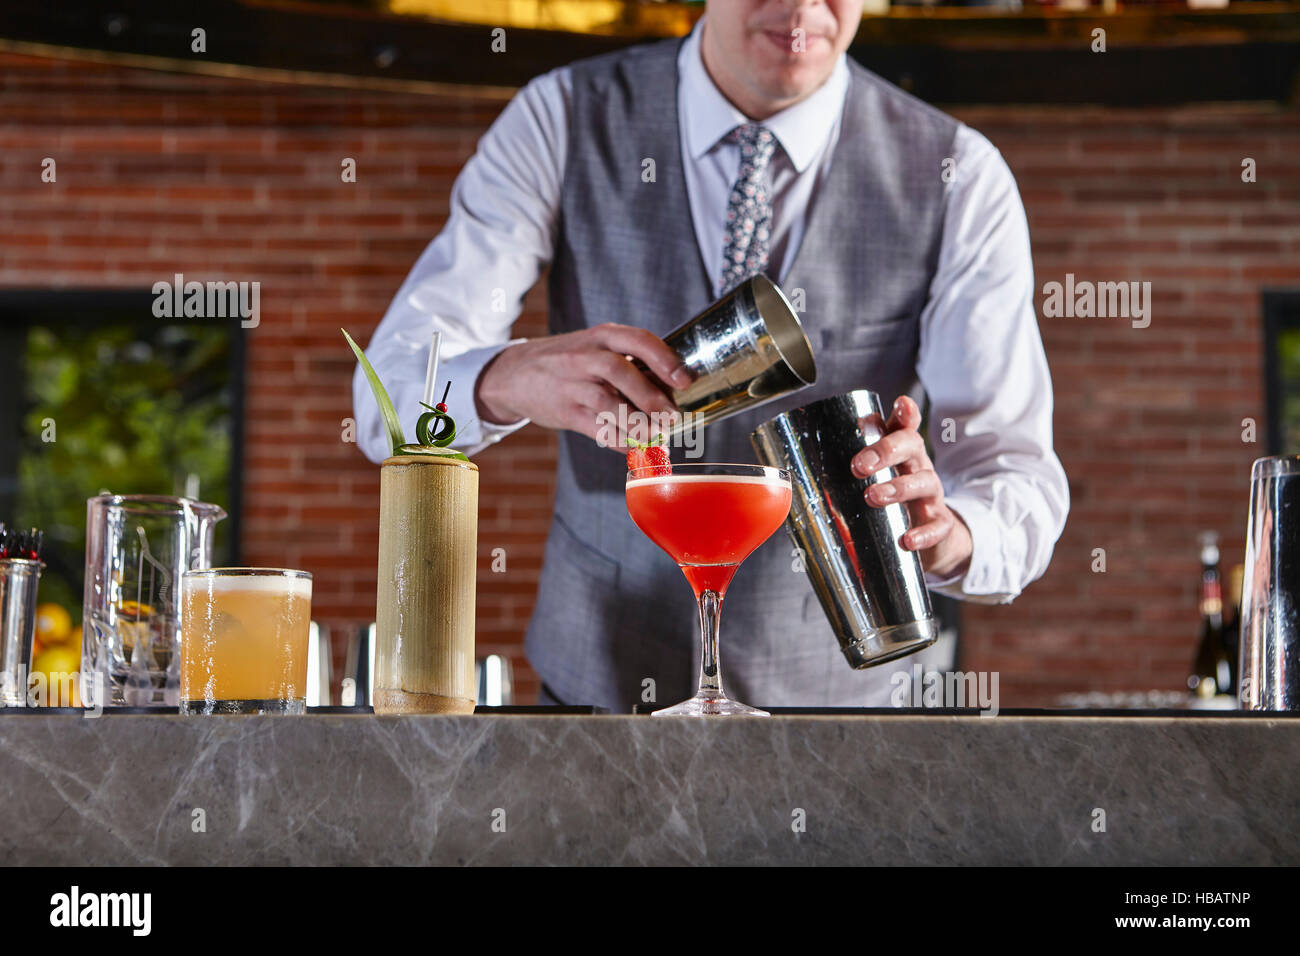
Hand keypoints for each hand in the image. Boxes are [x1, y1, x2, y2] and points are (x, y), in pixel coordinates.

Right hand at [474, 324, 691, 446]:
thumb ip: (627, 361)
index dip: (664, 359)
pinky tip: (634, 445)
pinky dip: (619, 440)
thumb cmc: (567, 361)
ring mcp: (572, 384)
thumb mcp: (593, 346)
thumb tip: (671, 388)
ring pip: (608, 403)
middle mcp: (585, 357)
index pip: (637, 340)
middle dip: (652, 397)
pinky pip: (596, 428)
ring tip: (657, 435)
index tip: (685, 379)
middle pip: (622, 372)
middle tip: (673, 416)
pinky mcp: (564, 411)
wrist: (514, 373)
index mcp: (601, 336)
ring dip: (638, 423)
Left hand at [849, 395, 972, 578]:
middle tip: (859, 465)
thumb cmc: (899, 499)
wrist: (934, 536)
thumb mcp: (883, 477)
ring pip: (924, 483)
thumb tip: (837, 443)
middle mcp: (920, 468)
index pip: (905, 427)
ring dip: (898, 488)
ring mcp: (932, 496)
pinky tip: (907, 540)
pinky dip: (923, 533)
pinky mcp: (941, 524)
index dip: (906, 414)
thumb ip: (862, 461)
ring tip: (872, 496)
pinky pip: (937, 526)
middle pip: (913, 447)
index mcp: (904, 454)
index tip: (902, 403)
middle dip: (886, 451)